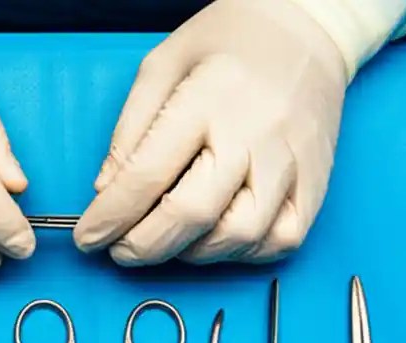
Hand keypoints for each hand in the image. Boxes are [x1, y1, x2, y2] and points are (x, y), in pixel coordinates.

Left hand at [74, 0, 349, 264]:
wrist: (307, 26)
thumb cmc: (230, 42)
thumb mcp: (161, 65)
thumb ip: (130, 130)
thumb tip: (107, 191)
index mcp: (208, 98)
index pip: (148, 175)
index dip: (111, 217)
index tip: (89, 238)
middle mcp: (254, 133)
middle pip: (192, 214)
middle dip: (145, 246)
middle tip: (121, 251)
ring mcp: (291, 161)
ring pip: (239, 236)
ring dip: (193, 253)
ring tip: (169, 240)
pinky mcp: (316, 181)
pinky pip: (281, 240)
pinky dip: (243, 252)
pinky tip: (218, 236)